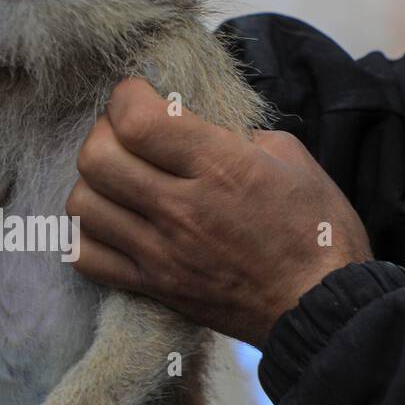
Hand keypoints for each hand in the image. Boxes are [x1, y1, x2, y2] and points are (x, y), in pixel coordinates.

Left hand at [65, 78, 372, 346]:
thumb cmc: (318, 232)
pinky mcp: (153, 287)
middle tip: (126, 135)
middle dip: (103, 133)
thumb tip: (196, 123)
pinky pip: (86, 257)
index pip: (136, 120)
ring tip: (119, 181)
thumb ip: (236, 134)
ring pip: (82, 205)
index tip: (138, 95)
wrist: (321, 309)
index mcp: (220, 168)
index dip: (126, 96)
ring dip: (93, 183)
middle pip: (96, 158)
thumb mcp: (291, 159)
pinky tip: (113, 222)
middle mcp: (181, 210)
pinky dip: (87, 235)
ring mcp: (161, 254)